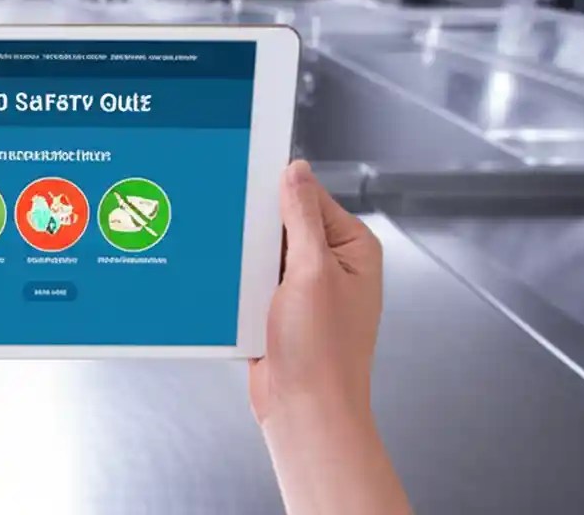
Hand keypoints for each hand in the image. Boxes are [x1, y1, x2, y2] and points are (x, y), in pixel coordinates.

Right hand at [249, 161, 410, 514]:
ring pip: (263, 252)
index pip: (311, 198)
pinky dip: (238, 283)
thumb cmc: (322, 354)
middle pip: (283, 223)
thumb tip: (296, 172)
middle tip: (242, 240)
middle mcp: (333, 265)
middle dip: (258, 230)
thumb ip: (302, 216)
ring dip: (245, 259)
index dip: (278, 194)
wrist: (303, 412)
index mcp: (353, 249)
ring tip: (238, 272)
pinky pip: (252, 281)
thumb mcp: (312, 271)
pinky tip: (230, 289)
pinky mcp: (279, 309)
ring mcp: (305, 288)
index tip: (248, 189)